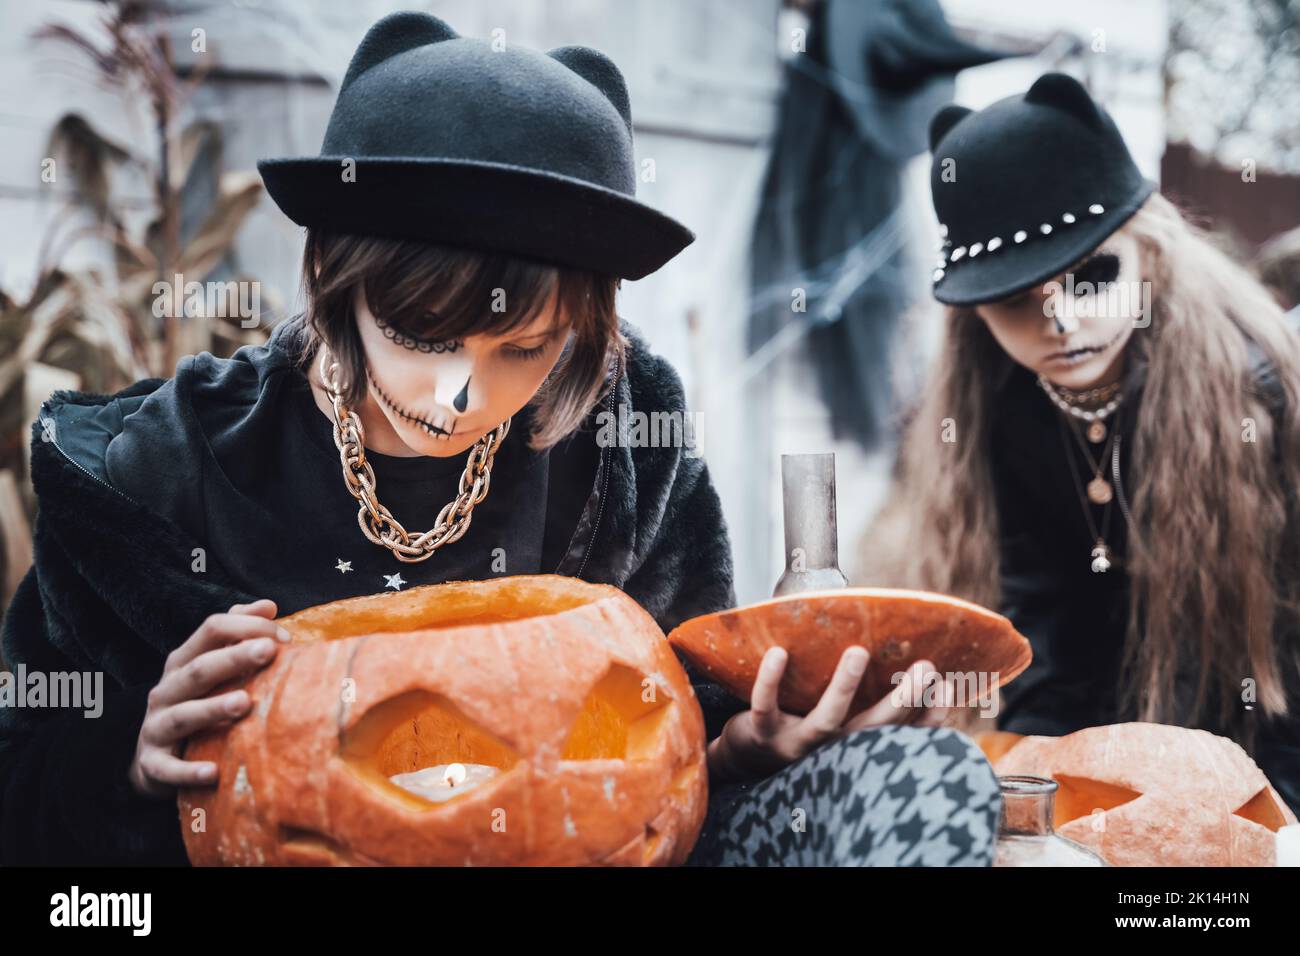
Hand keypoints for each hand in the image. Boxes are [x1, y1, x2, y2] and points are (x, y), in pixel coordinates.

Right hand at [128, 599, 288, 797]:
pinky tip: (213, 773)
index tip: (285, 637)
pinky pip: (169, 768)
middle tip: (269, 651)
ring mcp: (156, 726)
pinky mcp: (153, 764)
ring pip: (184, 715)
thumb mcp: (210, 667)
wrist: (153, 759)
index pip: (212, 630)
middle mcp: (167, 689)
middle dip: (234, 658)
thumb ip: (237, 634)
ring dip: (213, 708)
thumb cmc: (196, 703)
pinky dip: (188, 771)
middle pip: (200, 668)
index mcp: (184, 661)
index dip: (247, 627)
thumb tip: (269, 606)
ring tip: (244, 703)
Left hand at [710, 646, 952, 782]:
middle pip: (874, 728)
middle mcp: (831, 749)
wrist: (744, 758)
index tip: (948, 685)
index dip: (928, 717)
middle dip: (903, 700)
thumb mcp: (837, 721)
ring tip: (859, 652)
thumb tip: (898, 656)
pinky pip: (765, 707)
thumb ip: (865, 698)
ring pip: (825, 720)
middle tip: (926, 667)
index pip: (900, 736)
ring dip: (843, 687)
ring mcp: (796, 744)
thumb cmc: (800, 726)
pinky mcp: (761, 734)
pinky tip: (778, 652)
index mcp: (854, 745)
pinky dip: (769, 681)